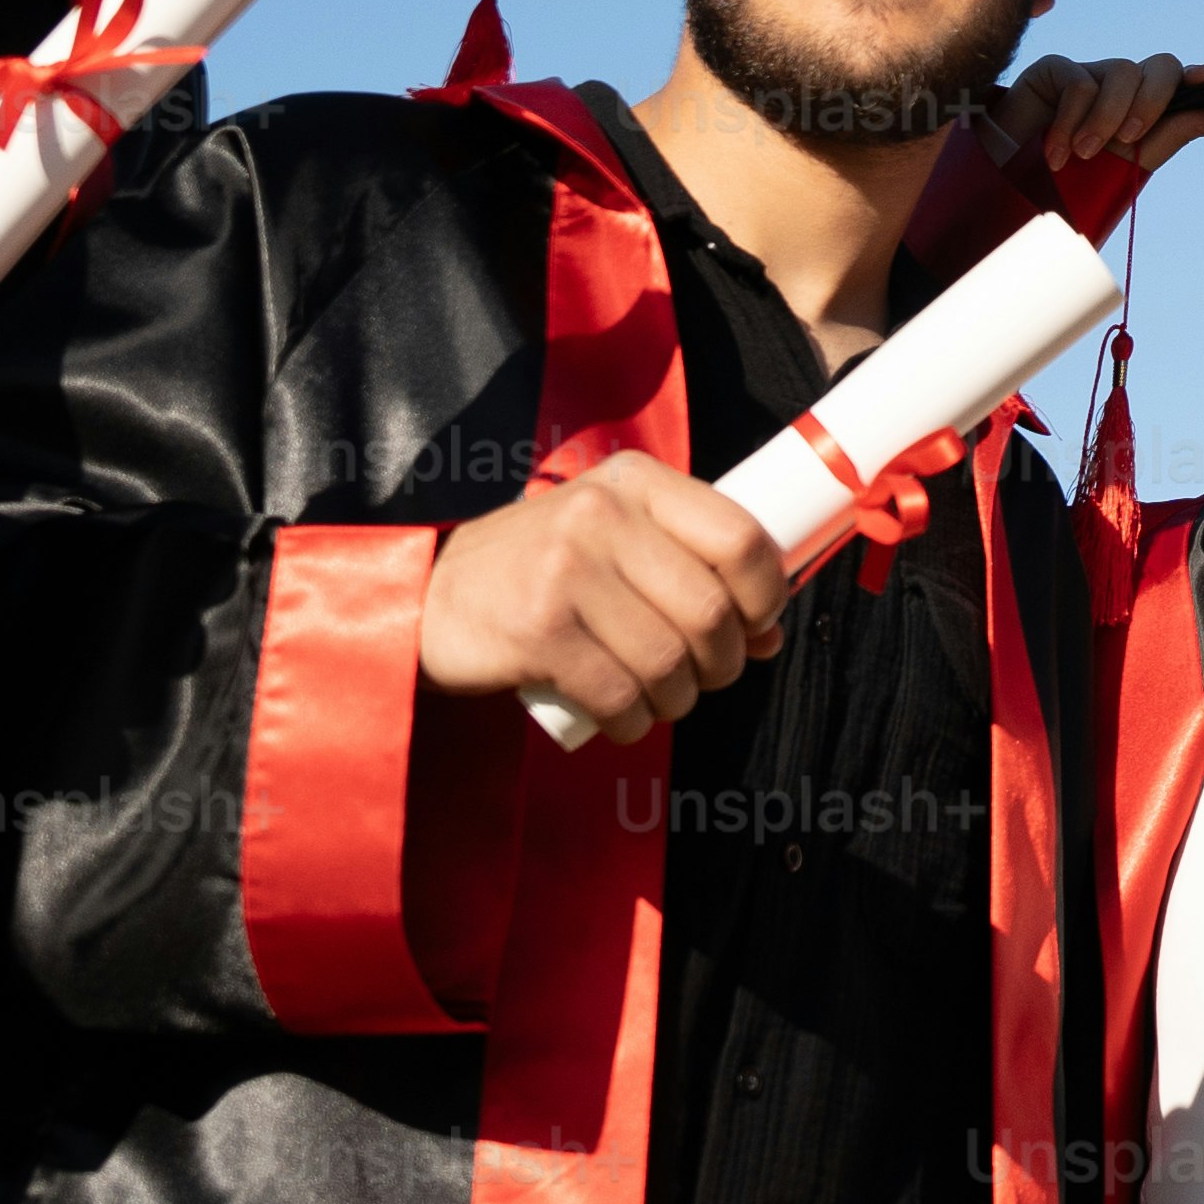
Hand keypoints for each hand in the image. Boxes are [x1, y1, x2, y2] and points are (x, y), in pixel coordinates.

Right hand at [415, 458, 795, 745]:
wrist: (433, 596)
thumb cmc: (542, 571)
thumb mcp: (616, 543)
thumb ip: (690, 570)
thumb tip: (771, 634)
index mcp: (634, 481)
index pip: (740, 537)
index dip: (766, 594)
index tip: (757, 625)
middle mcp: (601, 515)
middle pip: (711, 611)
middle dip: (723, 663)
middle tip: (704, 677)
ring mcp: (566, 570)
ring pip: (670, 662)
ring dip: (677, 699)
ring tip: (659, 698)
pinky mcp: (538, 631)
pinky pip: (620, 696)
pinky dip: (632, 722)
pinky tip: (621, 718)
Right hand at [994, 51, 1203, 172]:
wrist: (1010, 188)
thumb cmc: (1073, 179)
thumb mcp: (1129, 161)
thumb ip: (1175, 134)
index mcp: (1146, 106)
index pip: (1178, 80)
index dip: (1194, 79)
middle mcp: (1122, 86)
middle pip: (1159, 67)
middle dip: (1153, 101)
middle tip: (1130, 139)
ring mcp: (1090, 74)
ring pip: (1123, 72)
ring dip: (1107, 119)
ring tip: (1083, 155)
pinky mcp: (1055, 70)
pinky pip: (1078, 80)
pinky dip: (1070, 120)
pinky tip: (1057, 151)